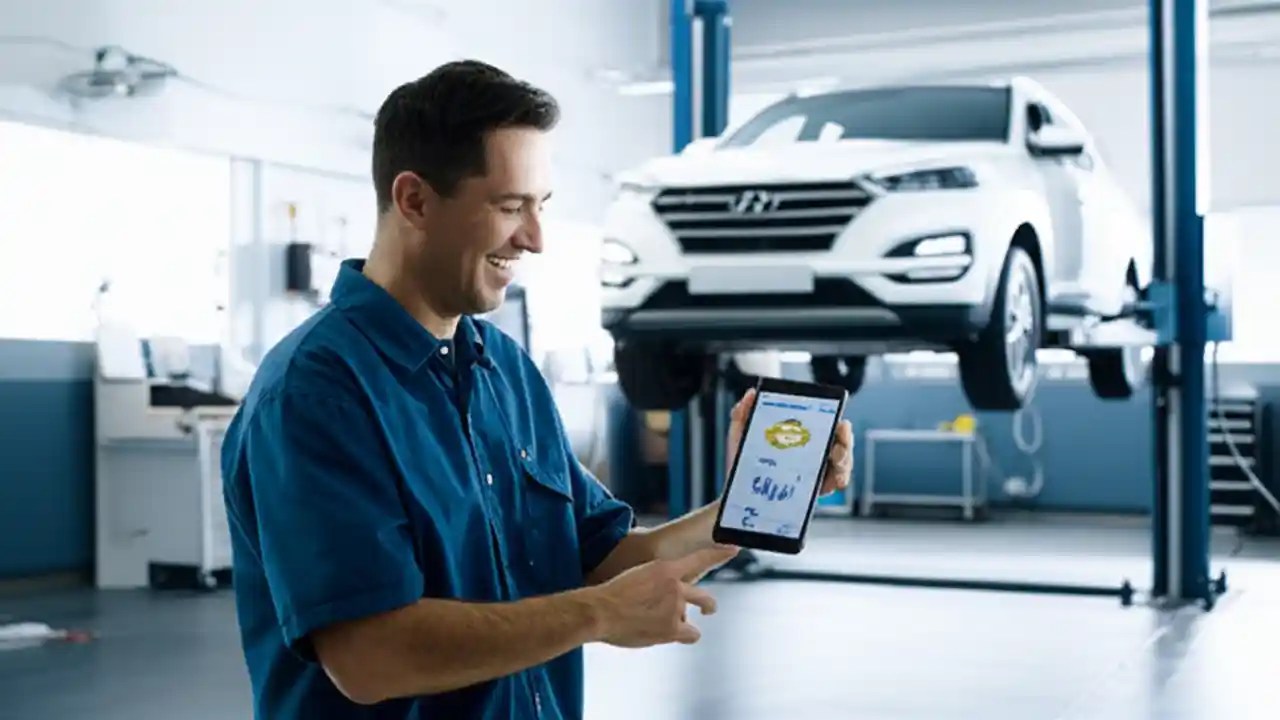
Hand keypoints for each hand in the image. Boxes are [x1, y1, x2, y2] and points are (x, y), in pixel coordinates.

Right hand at [590, 545, 738, 647]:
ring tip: (679, 629)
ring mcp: (676, 607)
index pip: (700, 559)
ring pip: (695, 619)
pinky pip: (690, 633)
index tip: (733, 549)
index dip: (719, 554)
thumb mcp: (635, 574)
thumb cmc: (610, 593)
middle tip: (708, 609)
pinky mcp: (672, 628)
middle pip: (704, 596)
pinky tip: (669, 636)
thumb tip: (655, 587)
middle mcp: (675, 586)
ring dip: (688, 625)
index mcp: (665, 568)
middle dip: (708, 605)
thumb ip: (651, 579)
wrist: (600, 610)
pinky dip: (683, 636)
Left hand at [727, 388, 853, 495]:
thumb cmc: (742, 461)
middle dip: (845, 442)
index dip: (838, 423)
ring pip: (843, 462)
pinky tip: (835, 481)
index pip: (827, 423)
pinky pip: (835, 483)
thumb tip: (752, 393)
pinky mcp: (816, 489)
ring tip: (834, 459)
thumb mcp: (740, 434)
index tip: (841, 423)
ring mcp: (818, 470)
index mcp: (801, 433)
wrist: (737, 492)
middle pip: (841, 442)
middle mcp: (814, 449)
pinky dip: (839, 480)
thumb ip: (742, 412)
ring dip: (844, 460)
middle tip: (836, 446)